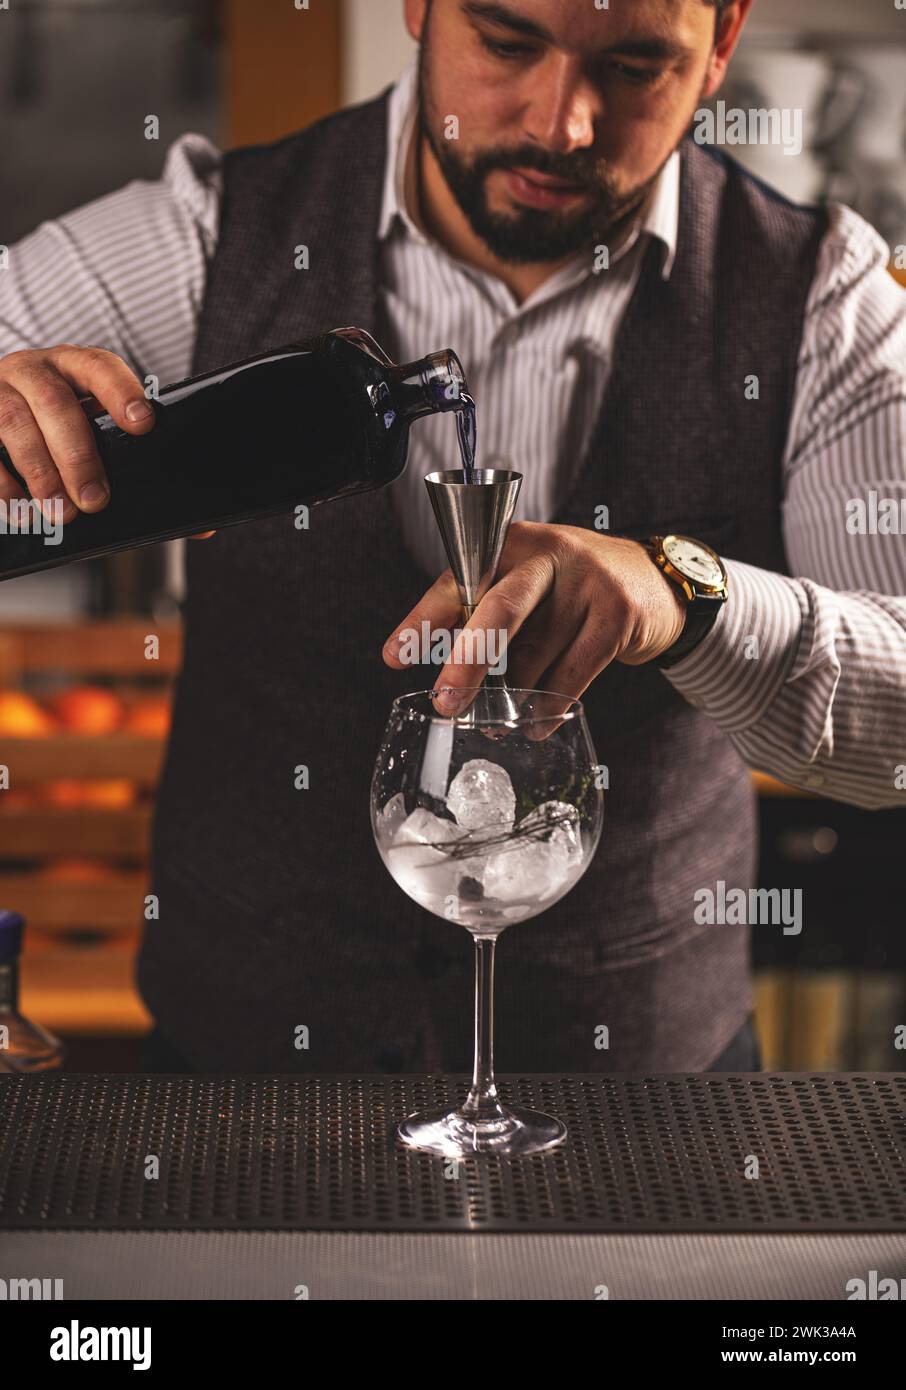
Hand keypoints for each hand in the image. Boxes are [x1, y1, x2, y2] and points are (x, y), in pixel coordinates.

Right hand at [0, 344, 213, 537]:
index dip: (121, 393)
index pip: (100, 367)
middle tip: (95, 500)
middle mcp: (34, 369)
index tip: (142, 424)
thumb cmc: (59, 429)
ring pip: (15, 422)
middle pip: (56, 403)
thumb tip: (203, 529)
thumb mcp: (97, 436)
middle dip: (78, 455)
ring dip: (40, 472)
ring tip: (60, 512)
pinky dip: (1, 481)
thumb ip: (140, 473)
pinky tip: (18, 507)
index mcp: (74, 365)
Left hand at [383, 522, 686, 712]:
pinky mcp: (617, 614)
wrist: (653, 582)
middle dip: (468, 661)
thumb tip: (426, 663)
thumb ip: (480, 614)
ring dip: (512, 697)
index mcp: (511, 543)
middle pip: (500, 610)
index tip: (394, 656)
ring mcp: (587, 582)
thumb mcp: (524, 588)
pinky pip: (572, 674)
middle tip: (444, 704)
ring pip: (536, 655)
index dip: (424, 619)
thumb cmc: (570, 590)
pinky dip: (548, 707)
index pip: (458, 580)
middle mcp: (548, 555)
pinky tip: (534, 725)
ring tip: (497, 720)